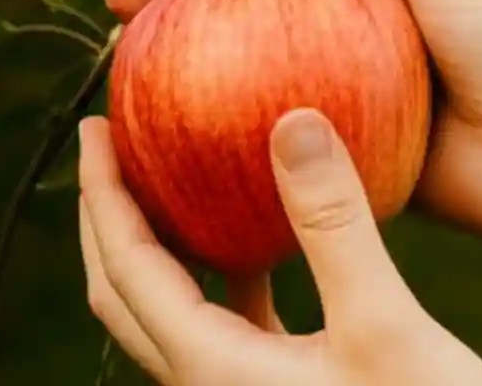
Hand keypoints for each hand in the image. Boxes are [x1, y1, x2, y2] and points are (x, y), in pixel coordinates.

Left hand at [78, 110, 481, 385]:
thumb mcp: (384, 325)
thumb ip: (335, 225)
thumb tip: (294, 120)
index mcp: (211, 369)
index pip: (126, 265)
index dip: (103, 192)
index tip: (96, 125)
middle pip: (123, 292)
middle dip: (109, 215)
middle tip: (113, 143)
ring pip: (169, 309)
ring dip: (161, 242)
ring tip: (175, 176)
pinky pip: (222, 322)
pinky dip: (220, 271)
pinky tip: (258, 239)